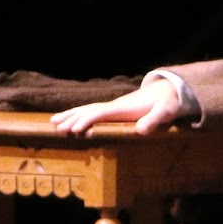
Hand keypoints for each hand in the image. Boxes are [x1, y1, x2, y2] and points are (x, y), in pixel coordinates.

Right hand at [51, 79, 180, 135]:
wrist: (168, 92)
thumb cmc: (167, 103)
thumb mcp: (165, 112)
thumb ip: (154, 120)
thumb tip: (142, 131)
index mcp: (123, 108)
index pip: (99, 113)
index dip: (86, 121)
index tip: (74, 129)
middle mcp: (114, 106)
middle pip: (88, 110)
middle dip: (72, 118)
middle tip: (56, 127)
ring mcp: (113, 107)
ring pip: (87, 110)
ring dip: (70, 115)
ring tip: (53, 122)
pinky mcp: (114, 110)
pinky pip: (92, 113)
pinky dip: (79, 116)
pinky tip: (71, 121)